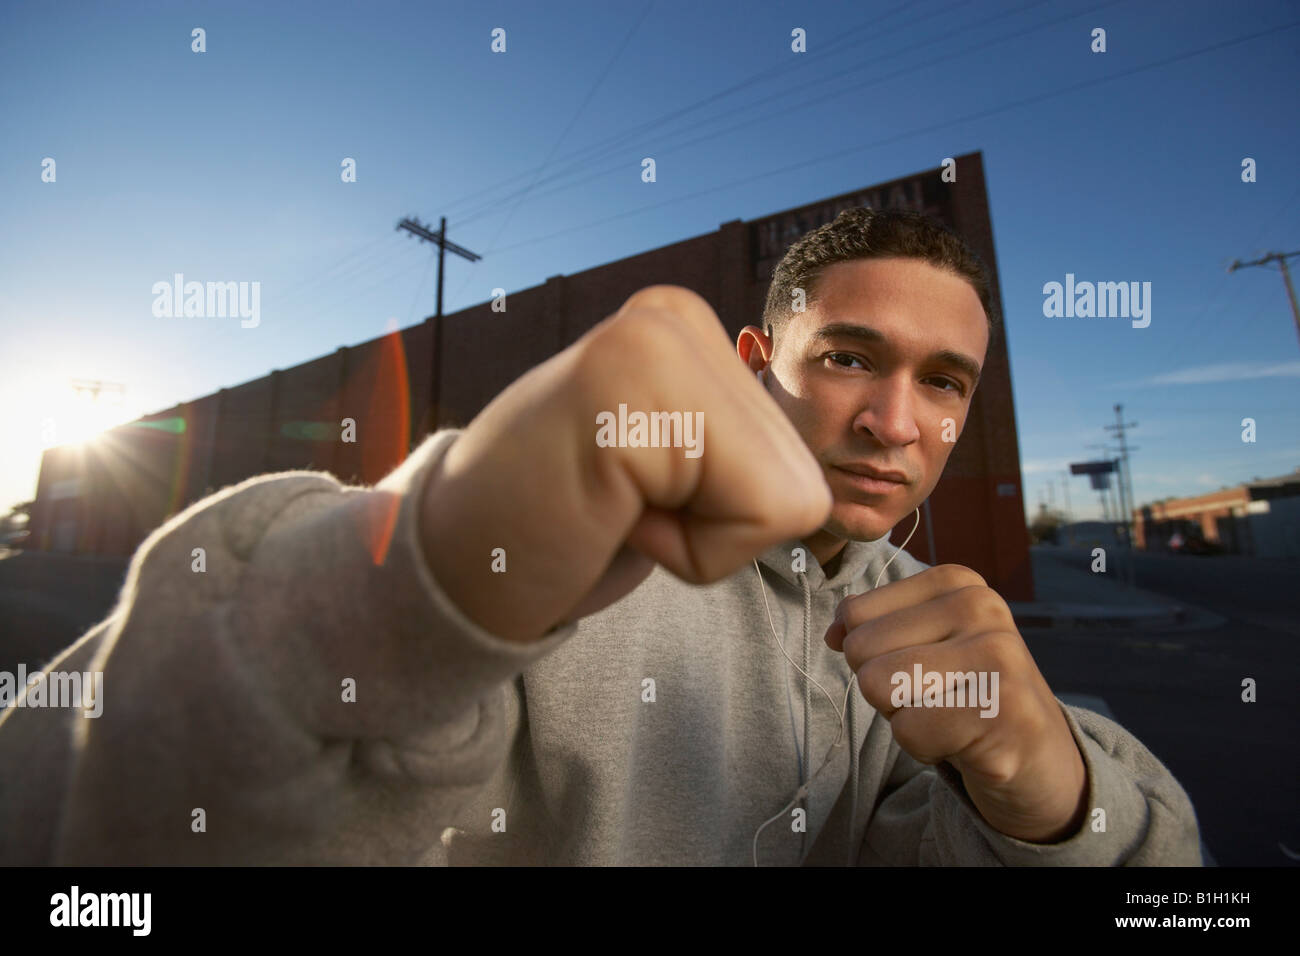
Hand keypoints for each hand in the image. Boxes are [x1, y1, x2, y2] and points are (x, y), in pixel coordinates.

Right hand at [420, 285, 832, 643]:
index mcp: (679, 327)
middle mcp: (673, 316)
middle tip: (617, 508)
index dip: (724, 514)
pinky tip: (607, 515)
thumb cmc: (560, 530)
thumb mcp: (668, 465)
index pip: (792, 456)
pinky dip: (690, 551)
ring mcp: (654, 344)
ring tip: (612, 507)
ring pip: (791, 498)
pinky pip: (757, 514)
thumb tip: (832, 436)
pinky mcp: (637, 396)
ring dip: (702, 539)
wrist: (450, 570)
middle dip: (718, 526)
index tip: (629, 499)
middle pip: (803, 476)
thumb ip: (731, 441)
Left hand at [824, 564, 1087, 842]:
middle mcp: (982, 607)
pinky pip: (909, 731)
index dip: (874, 654)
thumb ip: (870, 625)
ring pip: (879, 687)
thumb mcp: (920, 643)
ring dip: (902, 717)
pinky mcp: (1003, 712)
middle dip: (884, 688)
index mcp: (958, 582)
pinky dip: (924, 748)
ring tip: (947, 716)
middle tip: (936, 698)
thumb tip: (834, 632)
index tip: (923, 666)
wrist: (1038, 755)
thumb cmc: (965, 692)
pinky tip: (963, 742)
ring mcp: (998, 657)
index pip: (856, 615)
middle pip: (861, 650)